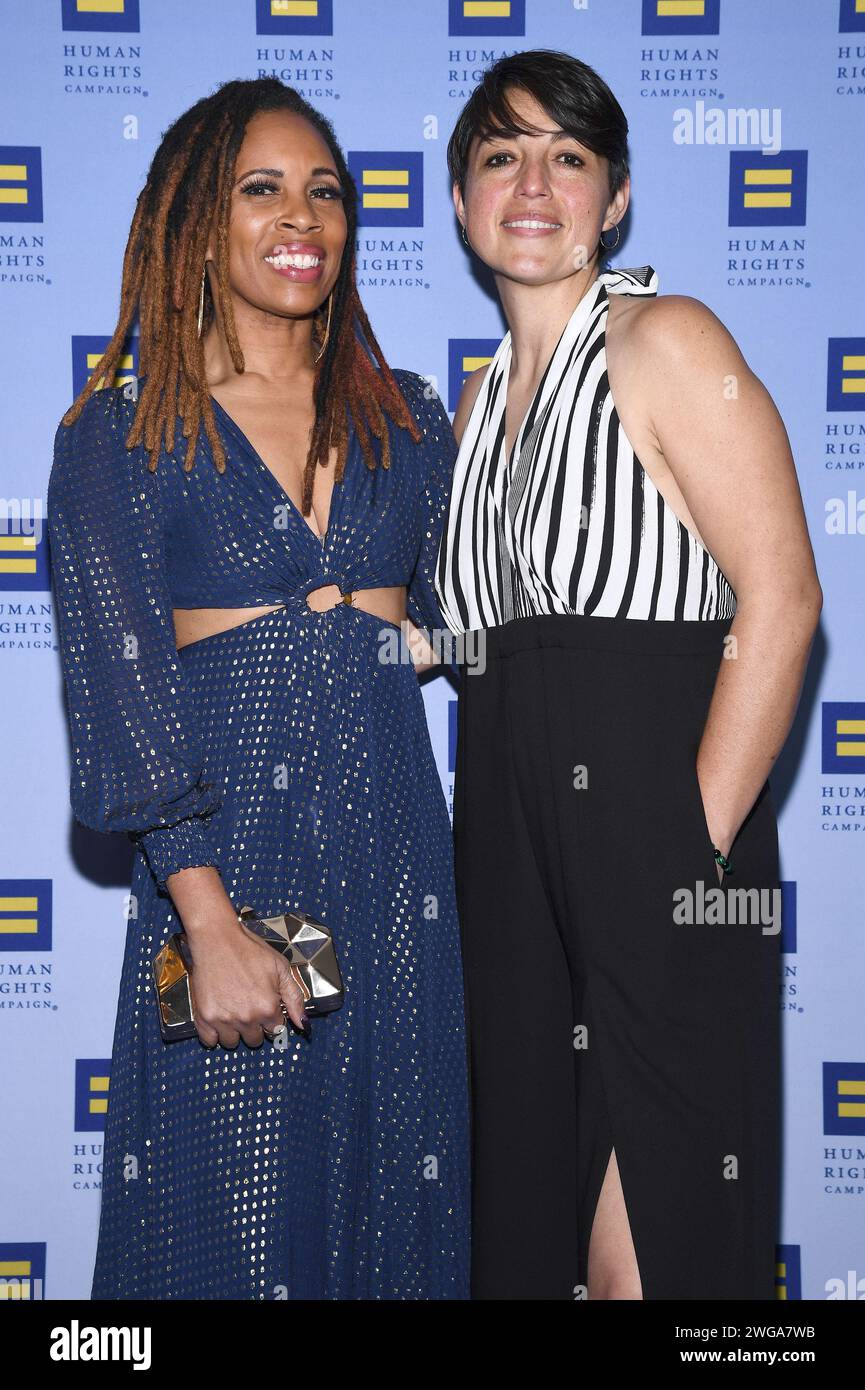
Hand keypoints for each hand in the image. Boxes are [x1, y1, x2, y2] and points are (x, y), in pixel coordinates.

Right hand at [165, 868, 306, 1047]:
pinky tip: (219, 1019)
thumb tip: (303, 1025)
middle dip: (255, 1028)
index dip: (272, 1020)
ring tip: (233, 1012)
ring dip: (235, 1032)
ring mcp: (224, 1020)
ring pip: (232, 1043)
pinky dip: (214, 1035)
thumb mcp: (280, 968)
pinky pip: (210, 1041)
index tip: (265, 1009)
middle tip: (248, 1008)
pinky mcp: (203, 1017)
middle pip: (255, 1040)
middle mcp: (247, 1018)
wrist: (217, 938)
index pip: (276, 1031)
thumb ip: (294, 998)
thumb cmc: (250, 950)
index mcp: (268, 1007)